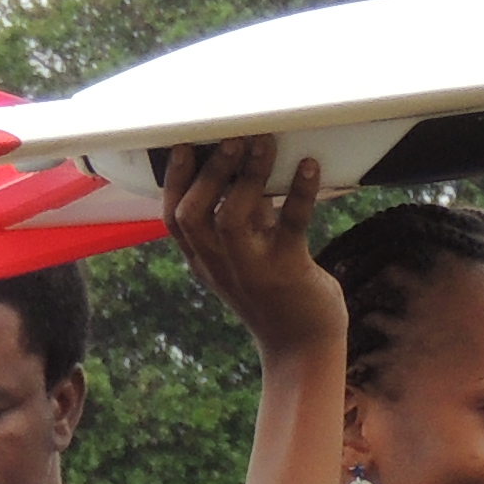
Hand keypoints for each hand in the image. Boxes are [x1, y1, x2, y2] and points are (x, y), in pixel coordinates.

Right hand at [160, 135, 343, 365]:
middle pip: (192, 215)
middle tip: (231, 138)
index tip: (184, 145)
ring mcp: (251, 269)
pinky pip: (290, 226)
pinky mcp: (288, 270)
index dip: (174, 181)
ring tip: (262, 143)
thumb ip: (245, 219)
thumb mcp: (248, 256)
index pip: (174, 219)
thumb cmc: (276, 294)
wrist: (302, 346)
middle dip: (208, 173)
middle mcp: (220, 265)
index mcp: (205, 260)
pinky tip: (309, 165)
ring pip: (231, 219)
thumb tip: (249, 168)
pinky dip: (299, 192)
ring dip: (246, 177)